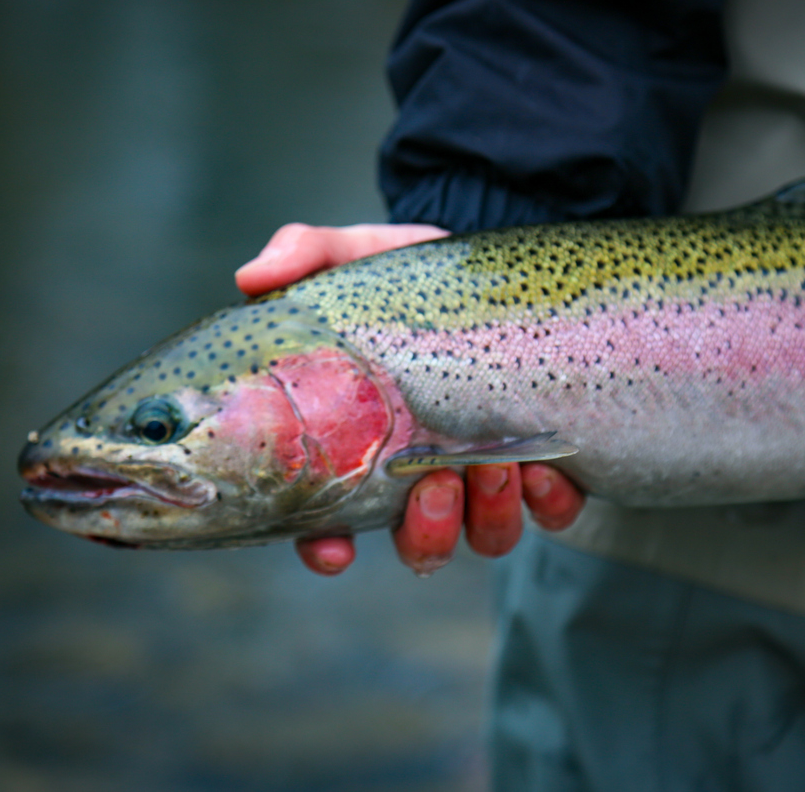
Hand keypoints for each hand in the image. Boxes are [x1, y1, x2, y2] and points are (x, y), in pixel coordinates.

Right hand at [237, 223, 585, 575]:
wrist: (487, 267)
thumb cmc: (407, 276)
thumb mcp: (354, 257)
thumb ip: (304, 257)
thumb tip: (251, 276)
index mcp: (364, 448)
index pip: (330, 525)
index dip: (327, 548)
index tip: (337, 549)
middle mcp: (422, 477)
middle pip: (420, 544)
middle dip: (428, 531)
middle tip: (437, 483)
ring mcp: (485, 476)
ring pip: (485, 536)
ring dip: (489, 516)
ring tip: (496, 466)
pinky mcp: (545, 462)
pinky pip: (553, 512)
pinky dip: (550, 504)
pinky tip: (547, 471)